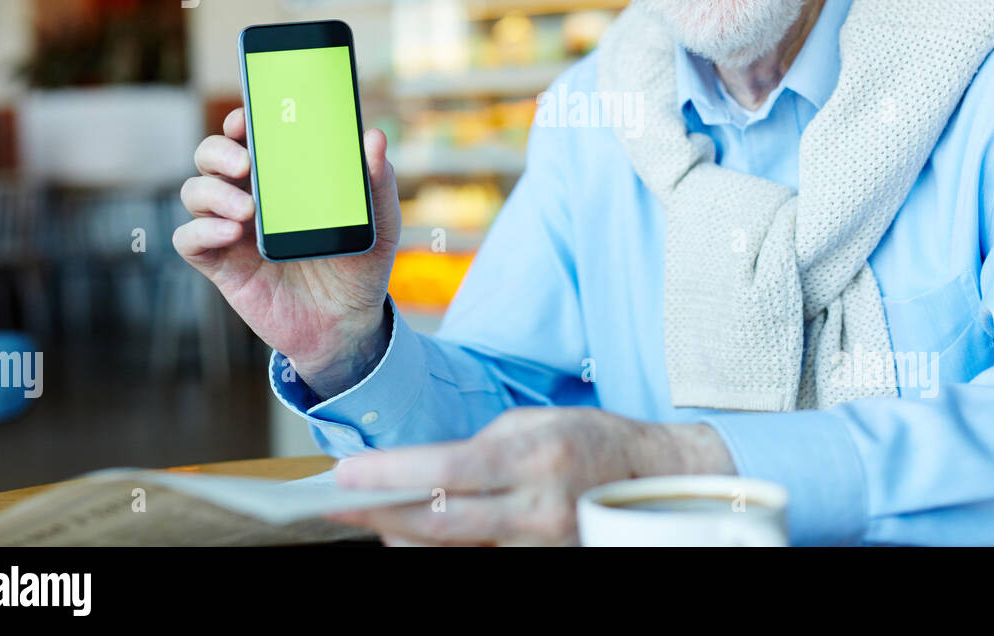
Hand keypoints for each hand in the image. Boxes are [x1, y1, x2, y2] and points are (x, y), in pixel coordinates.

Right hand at [172, 106, 400, 396]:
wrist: (347, 322)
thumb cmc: (359, 262)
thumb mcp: (379, 222)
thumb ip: (376, 181)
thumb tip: (373, 137)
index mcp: (283, 176)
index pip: (250, 136)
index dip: (242, 120)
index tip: (249, 116)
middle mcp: (250, 194)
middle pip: (211, 156)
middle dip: (219, 150)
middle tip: (246, 164)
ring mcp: (231, 228)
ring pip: (194, 191)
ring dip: (212, 192)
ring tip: (248, 209)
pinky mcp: (220, 264)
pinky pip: (189, 239)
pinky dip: (201, 230)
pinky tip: (231, 232)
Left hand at [328, 407, 734, 544]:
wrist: (655, 481)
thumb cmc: (591, 442)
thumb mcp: (536, 424)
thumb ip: (480, 449)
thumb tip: (421, 474)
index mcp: (535, 459)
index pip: (447, 469)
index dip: (390, 474)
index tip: (344, 474)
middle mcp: (538, 511)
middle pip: (439, 524)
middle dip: (380, 514)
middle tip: (338, 503)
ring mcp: (541, 549)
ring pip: (452, 554)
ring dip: (407, 538)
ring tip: (380, 518)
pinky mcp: (543, 567)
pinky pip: (479, 564)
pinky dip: (444, 551)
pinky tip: (418, 536)